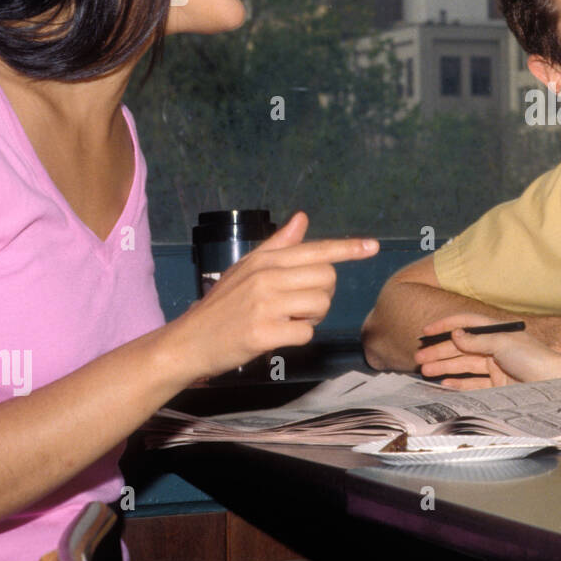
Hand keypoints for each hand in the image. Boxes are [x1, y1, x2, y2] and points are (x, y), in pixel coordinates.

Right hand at [171, 212, 376, 378]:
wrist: (188, 342)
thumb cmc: (222, 305)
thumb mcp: (245, 269)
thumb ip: (279, 245)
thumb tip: (302, 218)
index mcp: (264, 260)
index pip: (315, 249)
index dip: (347, 249)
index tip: (372, 247)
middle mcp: (266, 277)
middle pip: (326, 278)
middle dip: (322, 294)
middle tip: (298, 306)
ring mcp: (265, 305)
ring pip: (321, 305)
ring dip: (311, 318)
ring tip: (286, 321)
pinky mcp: (263, 333)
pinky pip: (306, 333)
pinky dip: (298, 338)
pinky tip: (277, 336)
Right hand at [414, 316, 560, 388]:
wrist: (553, 383)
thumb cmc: (533, 358)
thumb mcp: (503, 344)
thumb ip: (477, 341)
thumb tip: (456, 334)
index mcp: (497, 332)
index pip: (466, 324)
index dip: (445, 325)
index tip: (426, 331)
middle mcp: (495, 347)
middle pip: (461, 347)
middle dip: (439, 351)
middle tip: (419, 358)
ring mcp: (496, 366)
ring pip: (464, 365)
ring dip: (444, 367)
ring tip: (425, 371)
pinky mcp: (498, 384)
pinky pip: (474, 383)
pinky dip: (459, 383)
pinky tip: (445, 383)